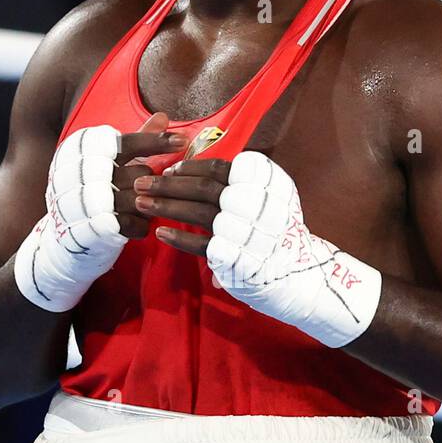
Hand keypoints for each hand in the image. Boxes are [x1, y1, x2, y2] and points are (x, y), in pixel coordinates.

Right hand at [15, 112, 187, 311]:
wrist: (62, 236)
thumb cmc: (94, 192)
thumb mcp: (111, 162)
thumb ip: (137, 139)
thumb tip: (163, 116)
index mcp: (86, 152)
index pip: (128, 143)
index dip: (156, 141)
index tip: (183, 140)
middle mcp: (86, 174)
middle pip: (139, 173)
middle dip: (152, 182)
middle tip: (152, 188)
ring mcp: (90, 202)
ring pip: (140, 199)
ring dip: (149, 204)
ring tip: (148, 205)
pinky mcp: (97, 228)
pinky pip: (136, 224)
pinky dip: (142, 225)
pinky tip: (137, 224)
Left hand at [136, 150, 382, 346]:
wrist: (300, 276)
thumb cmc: (276, 234)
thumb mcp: (268, 199)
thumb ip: (236, 184)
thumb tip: (191, 171)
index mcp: (266, 182)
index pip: (219, 167)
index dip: (190, 166)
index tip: (169, 169)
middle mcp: (258, 203)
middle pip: (203, 187)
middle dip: (167, 183)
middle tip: (141, 182)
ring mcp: (246, 231)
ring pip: (197, 212)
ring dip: (164, 205)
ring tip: (141, 202)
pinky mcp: (236, 258)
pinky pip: (199, 244)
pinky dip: (177, 237)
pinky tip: (160, 233)